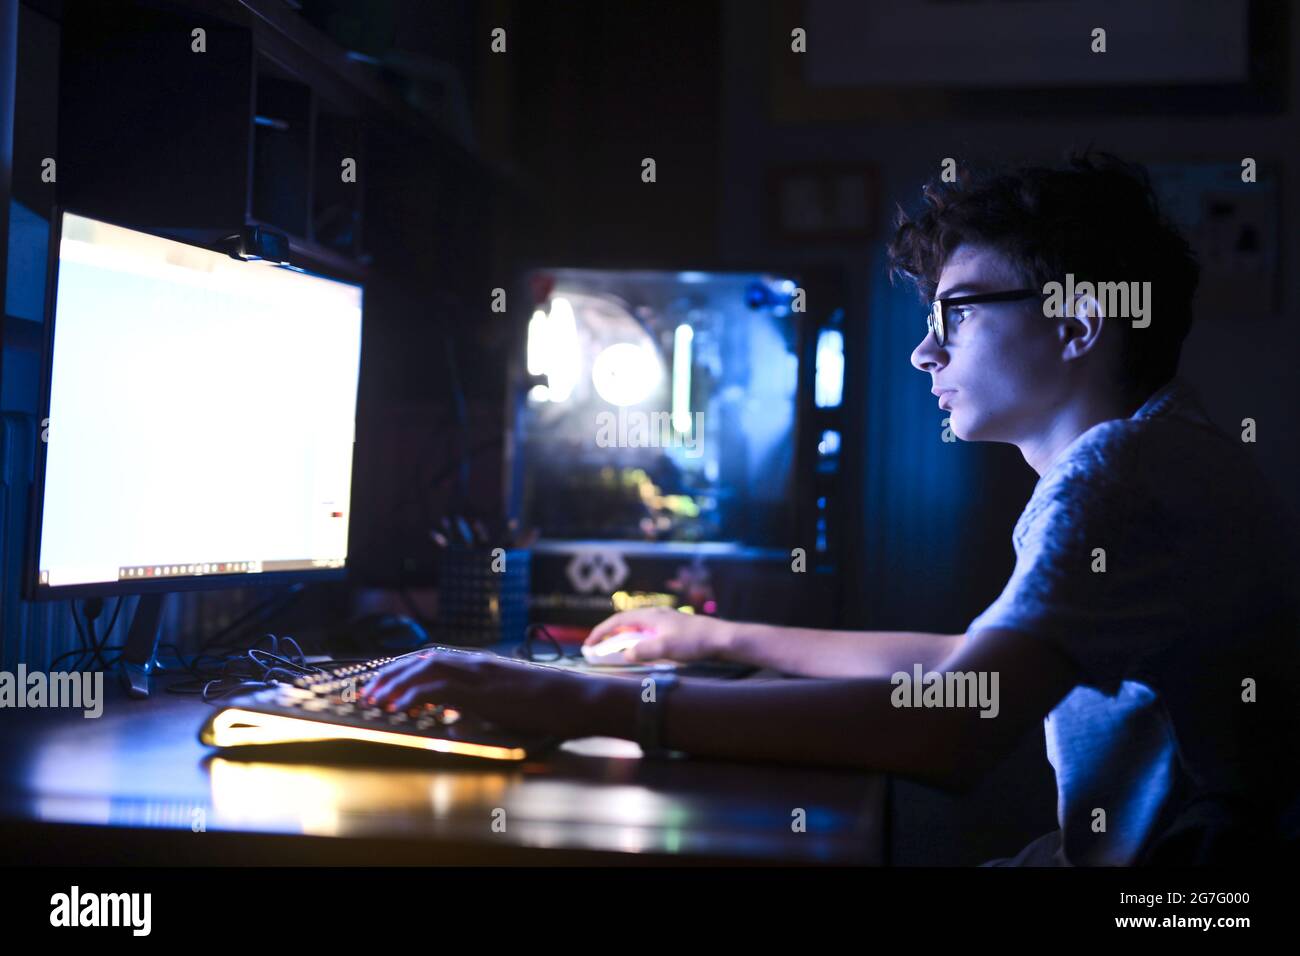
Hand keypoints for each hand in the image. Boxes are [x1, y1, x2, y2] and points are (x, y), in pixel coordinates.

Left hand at [360, 648, 622, 739]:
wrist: (575, 698)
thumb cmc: (548, 704)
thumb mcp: (506, 702)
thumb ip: (478, 703)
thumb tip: (453, 713)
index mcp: (479, 665)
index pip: (432, 659)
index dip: (402, 669)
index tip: (381, 681)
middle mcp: (475, 663)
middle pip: (422, 660)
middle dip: (390, 673)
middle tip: (366, 690)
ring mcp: (479, 673)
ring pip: (426, 669)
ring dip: (396, 683)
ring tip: (374, 699)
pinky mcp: (484, 689)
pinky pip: (441, 688)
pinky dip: (415, 695)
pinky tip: (398, 708)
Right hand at [585, 607, 731, 663]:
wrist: (722, 639)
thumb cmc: (695, 642)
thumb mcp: (666, 648)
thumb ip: (643, 651)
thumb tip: (625, 655)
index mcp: (650, 616)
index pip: (618, 620)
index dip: (601, 631)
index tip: (589, 644)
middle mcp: (656, 615)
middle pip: (626, 622)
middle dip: (610, 634)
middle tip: (599, 647)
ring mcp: (666, 620)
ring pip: (638, 627)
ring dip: (624, 638)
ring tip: (617, 650)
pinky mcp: (674, 628)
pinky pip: (648, 632)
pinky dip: (638, 640)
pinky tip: (643, 650)